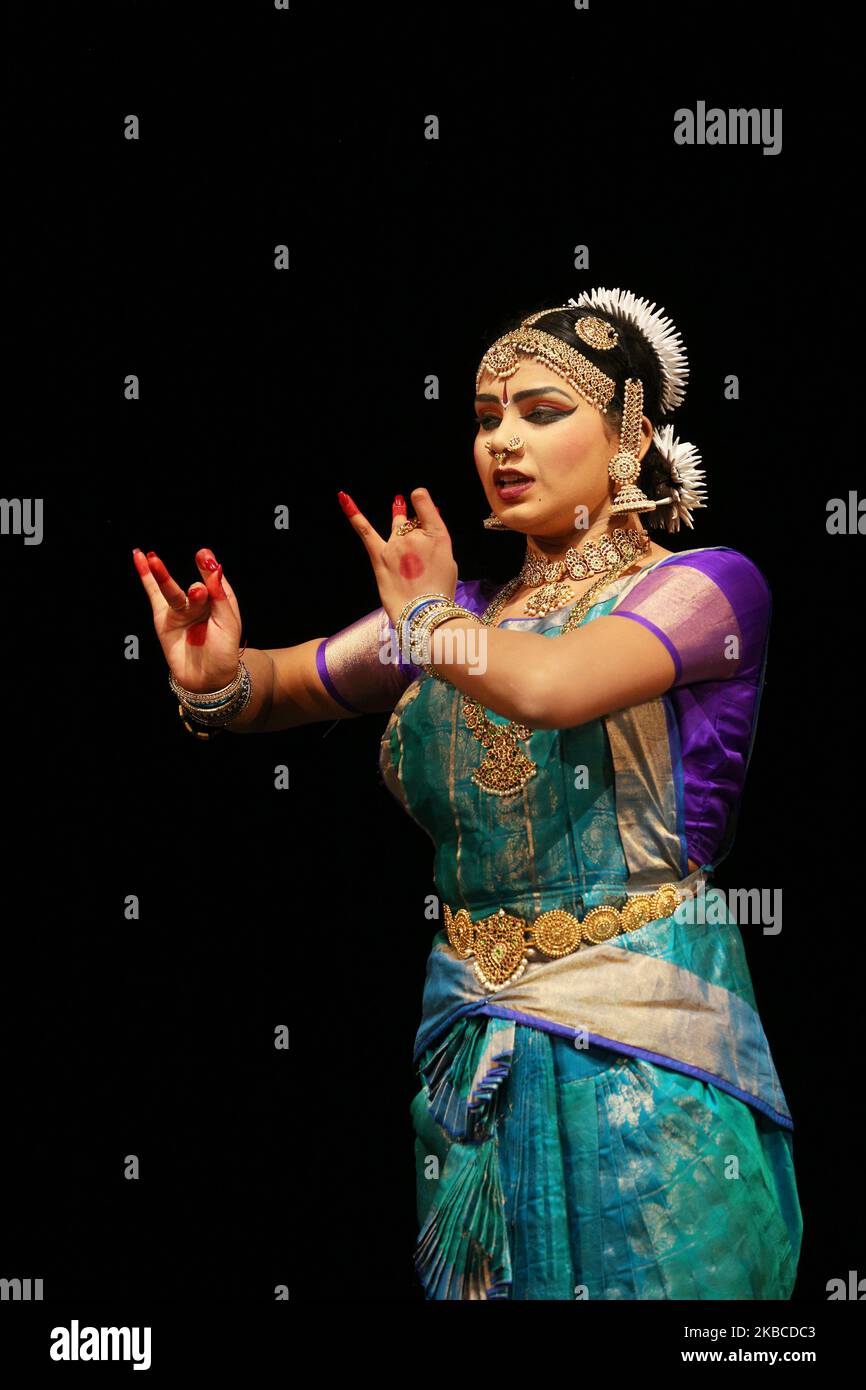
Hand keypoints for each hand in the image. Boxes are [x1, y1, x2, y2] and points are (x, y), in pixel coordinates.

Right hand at [132, 546, 242, 693]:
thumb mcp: (228, 624)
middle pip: (194, 589)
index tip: (204, 558)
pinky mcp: (164, 619)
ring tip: (154, 560)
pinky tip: (140, 558)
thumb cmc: (223, 652)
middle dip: (195, 589)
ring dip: (162, 575)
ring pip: (172, 591)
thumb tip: (215, 568)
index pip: (215, 581)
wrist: (207, 680)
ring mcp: (181, 610)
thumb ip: (220, 597)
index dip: (209, 571)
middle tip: (196, 590)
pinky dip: (146, 577)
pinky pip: (154, 594)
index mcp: (220, 601)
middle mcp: (200, 603)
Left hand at [338, 487, 457, 626]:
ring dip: (398, 528)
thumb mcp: (449, 563)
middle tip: (417, 557)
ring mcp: (396, 545)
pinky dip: (353, 513)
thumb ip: (435, 543)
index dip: (422, 502)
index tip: (419, 500)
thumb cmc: (439, 592)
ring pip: (395, 527)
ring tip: (401, 525)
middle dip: (413, 532)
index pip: (426, 507)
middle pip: (411, 523)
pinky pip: (365, 530)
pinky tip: (344, 499)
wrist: (424, 613)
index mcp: (438, 536)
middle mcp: (416, 536)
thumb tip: (423, 530)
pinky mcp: (379, 556)